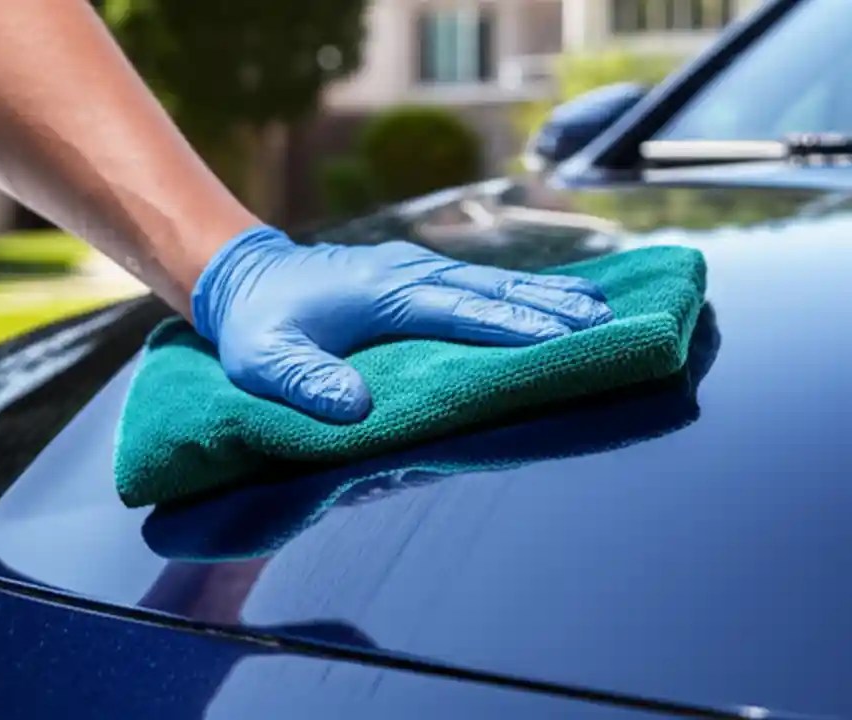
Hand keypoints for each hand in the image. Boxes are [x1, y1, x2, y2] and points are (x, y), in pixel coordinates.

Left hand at [191, 226, 612, 421]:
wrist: (246, 274)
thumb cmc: (258, 325)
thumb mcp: (265, 360)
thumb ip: (306, 381)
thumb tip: (356, 406)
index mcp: (386, 292)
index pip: (463, 311)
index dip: (513, 325)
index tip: (562, 336)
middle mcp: (413, 271)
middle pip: (495, 288)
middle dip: (551, 305)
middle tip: (604, 320)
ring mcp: (419, 267)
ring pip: (495, 281)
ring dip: (548, 294)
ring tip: (600, 308)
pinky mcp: (420, 272)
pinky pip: (482, 282)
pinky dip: (524, 290)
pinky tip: (554, 299)